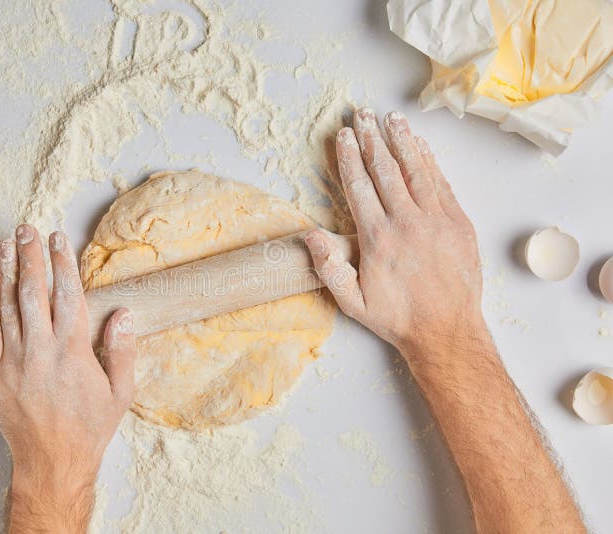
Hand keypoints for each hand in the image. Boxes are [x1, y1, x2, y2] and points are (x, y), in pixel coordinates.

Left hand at [0, 224, 134, 530]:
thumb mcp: (120, 393)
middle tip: (27, 229)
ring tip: (6, 243)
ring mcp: (14, 361)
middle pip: (34, 292)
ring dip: (7, 271)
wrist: (52, 462)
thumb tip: (125, 313)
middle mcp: (42, 350)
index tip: (58, 238)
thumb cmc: (90, 428)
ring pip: (8, 306)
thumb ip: (123, 351)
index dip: (63, 263)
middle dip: (31, 256)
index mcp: (74, 350)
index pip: (68, 295)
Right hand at [305, 108, 482, 355]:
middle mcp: (408, 222)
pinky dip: (430, 161)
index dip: (349, 158)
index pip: (359, 187)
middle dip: (372, 139)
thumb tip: (309, 234)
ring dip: (402, 141)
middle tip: (362, 114)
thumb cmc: (397, 318)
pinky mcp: (459, 223)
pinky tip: (421, 145)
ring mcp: (437, 220)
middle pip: (386, 170)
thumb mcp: (353, 302)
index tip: (344, 136)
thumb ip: (329, 268)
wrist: (447, 331)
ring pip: (416, 170)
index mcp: (378, 239)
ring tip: (391, 118)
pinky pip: (441, 184)